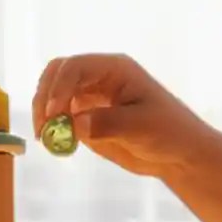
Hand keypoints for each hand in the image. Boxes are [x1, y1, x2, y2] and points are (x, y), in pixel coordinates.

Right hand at [32, 54, 212, 176]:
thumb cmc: (168, 132)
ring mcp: (90, 98)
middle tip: (43, 127)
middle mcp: (98, 78)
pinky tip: (55, 145)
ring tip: (46, 139)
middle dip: (45, 98)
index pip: (75, 67)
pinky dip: (52, 129)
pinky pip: (60, 118)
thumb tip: (74, 124)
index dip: (59, 87)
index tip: (54, 115)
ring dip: (44, 114)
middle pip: (57, 74)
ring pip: (53, 95)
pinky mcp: (85, 119)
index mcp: (114, 69)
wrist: (178, 154)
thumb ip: (108, 124)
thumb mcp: (141, 127)